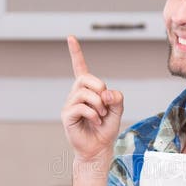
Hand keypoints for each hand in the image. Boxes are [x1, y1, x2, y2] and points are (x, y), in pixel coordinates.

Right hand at [61, 36, 123, 161]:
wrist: (99, 148)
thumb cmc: (106, 128)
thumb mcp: (118, 110)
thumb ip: (116, 97)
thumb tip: (105, 93)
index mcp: (87, 89)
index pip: (80, 67)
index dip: (76, 53)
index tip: (70, 37)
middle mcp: (76, 94)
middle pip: (86, 78)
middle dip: (100, 88)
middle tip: (106, 104)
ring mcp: (70, 104)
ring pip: (84, 93)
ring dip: (98, 105)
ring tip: (101, 116)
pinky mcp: (67, 115)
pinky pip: (80, 107)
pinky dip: (93, 114)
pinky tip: (96, 121)